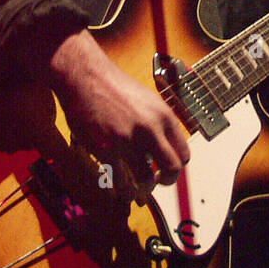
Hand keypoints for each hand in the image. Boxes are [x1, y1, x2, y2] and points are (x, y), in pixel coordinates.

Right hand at [47, 30, 189, 201]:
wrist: (85, 76)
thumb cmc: (113, 87)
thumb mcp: (147, 101)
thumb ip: (158, 124)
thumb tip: (165, 151)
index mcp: (164, 116)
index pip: (183, 152)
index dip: (177, 167)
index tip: (167, 172)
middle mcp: (150, 128)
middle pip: (172, 169)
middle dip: (166, 182)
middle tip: (157, 184)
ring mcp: (128, 140)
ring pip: (147, 180)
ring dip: (143, 190)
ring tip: (137, 191)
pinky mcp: (106, 149)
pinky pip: (121, 181)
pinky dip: (124, 191)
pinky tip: (122, 190)